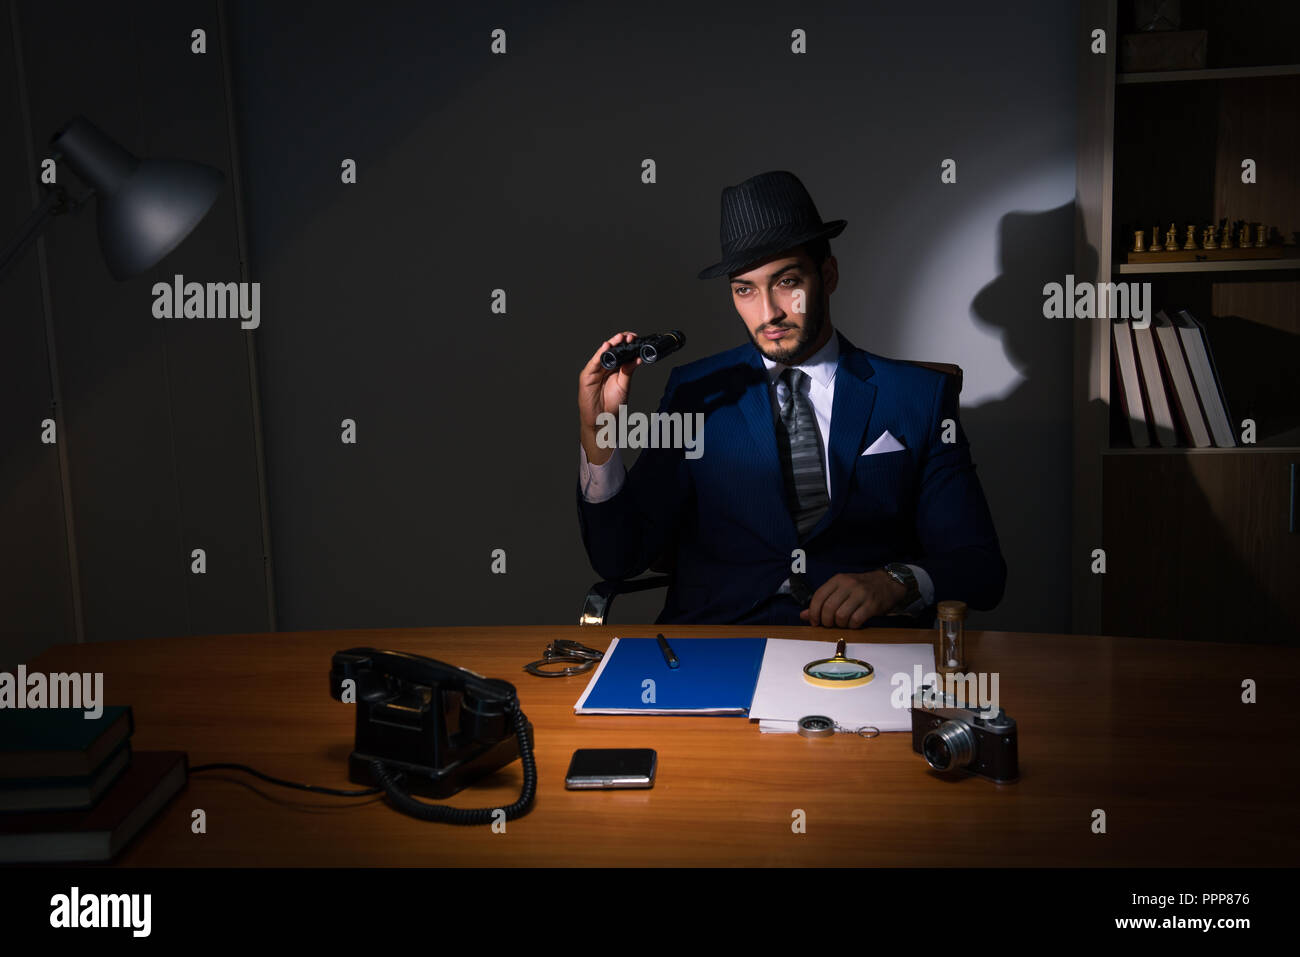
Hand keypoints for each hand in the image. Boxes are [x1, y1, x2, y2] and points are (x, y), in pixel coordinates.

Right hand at [579, 331, 640, 465]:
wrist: (603, 420)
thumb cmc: (612, 405)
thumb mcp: (624, 385)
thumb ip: (628, 371)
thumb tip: (637, 358)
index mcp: (614, 369)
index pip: (620, 352)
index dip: (627, 344)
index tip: (636, 338)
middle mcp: (604, 367)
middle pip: (612, 350)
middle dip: (620, 341)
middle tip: (630, 336)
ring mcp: (595, 371)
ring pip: (603, 354)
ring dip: (611, 345)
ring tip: (620, 338)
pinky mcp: (587, 376)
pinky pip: (594, 363)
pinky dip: (600, 354)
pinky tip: (606, 347)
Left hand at [799, 570, 905, 627]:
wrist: (887, 583)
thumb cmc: (860, 588)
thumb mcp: (840, 589)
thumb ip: (823, 601)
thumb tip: (804, 616)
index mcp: (838, 580)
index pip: (819, 596)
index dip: (813, 612)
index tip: (814, 622)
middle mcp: (848, 584)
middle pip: (828, 608)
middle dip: (826, 621)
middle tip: (830, 624)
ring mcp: (861, 594)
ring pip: (841, 616)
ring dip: (839, 625)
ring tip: (843, 623)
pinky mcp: (872, 604)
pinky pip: (856, 620)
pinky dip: (852, 626)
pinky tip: (853, 623)